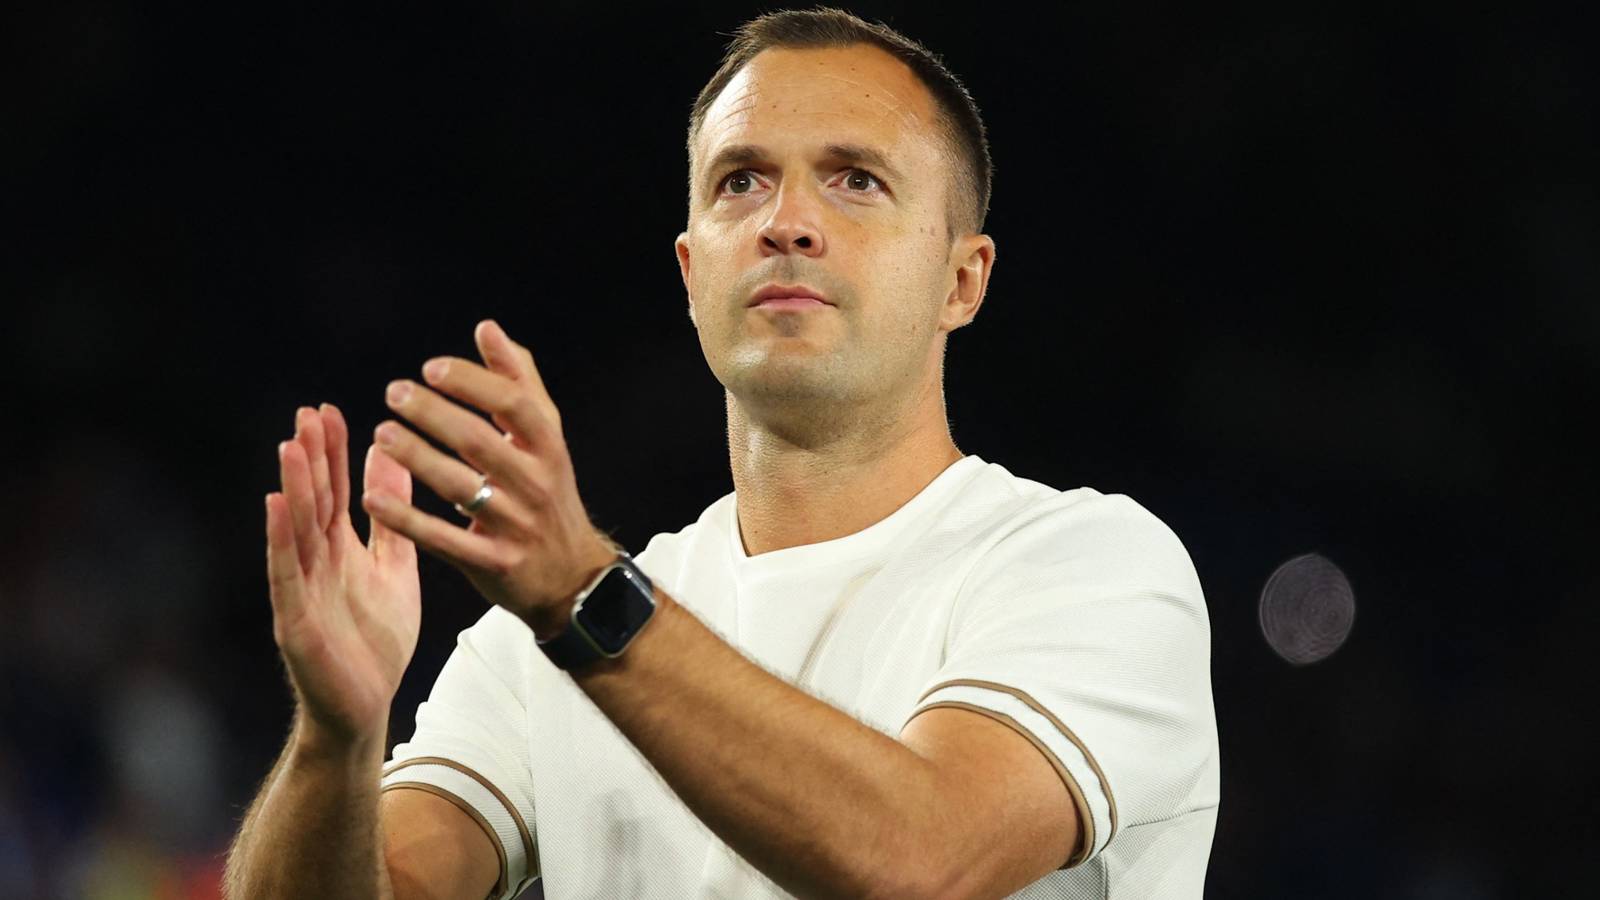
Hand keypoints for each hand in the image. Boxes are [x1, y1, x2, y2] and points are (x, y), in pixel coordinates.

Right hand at [266, 404, 420, 744]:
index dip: (332, 453)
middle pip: (312, 502)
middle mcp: (317, 564)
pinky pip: (287, 575)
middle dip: (311, 459)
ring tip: (291, 447)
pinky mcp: (294, 621)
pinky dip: (281, 540)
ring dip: (293, 489)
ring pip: (297, 532)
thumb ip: (393, 518)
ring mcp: (302, 590)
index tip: (329, 412)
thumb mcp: (395, 567)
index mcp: (342, 551)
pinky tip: (276, 507)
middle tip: (309, 414)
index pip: (335, 491)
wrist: (366, 707)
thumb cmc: (377, 640)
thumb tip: (391, 458)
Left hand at [361, 320, 617, 639]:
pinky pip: (445, 540)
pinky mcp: (494, 564)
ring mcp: (516, 525)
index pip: (513, 404)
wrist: (572, 575)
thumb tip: (487, 329)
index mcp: (549, 446)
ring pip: (461, 487)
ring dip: (417, 458)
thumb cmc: (548, 492)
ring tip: (381, 434)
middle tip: (394, 393)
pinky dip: (407, 519)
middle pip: (481, 442)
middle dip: (434, 414)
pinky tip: (373, 497)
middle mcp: (536, 483)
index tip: (430, 368)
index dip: (471, 383)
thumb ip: (518, 382)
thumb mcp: (545, 437)